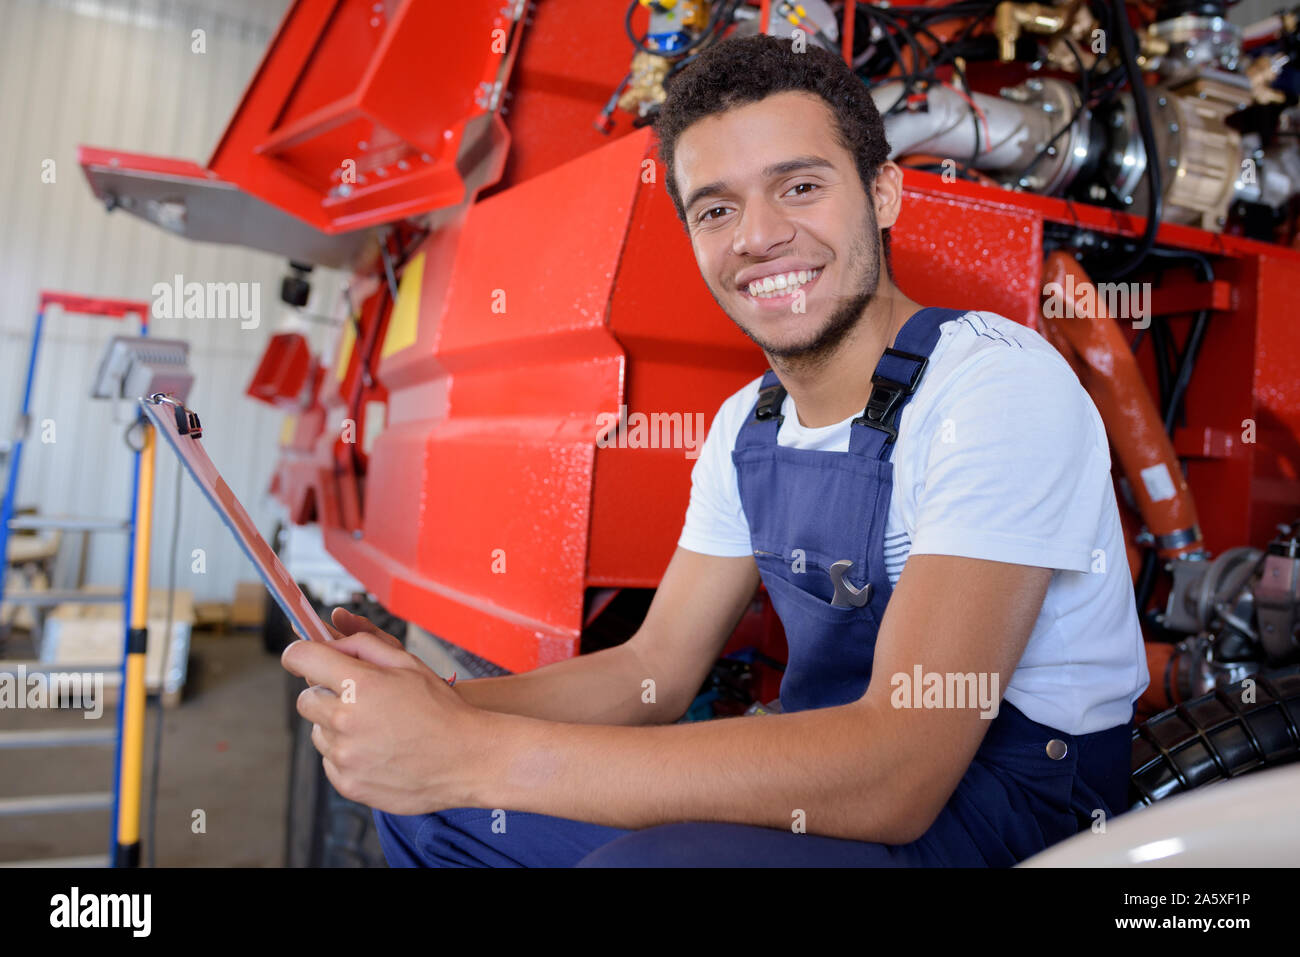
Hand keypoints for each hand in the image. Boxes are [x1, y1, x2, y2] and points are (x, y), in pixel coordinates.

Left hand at [281, 612, 485, 814]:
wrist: (466, 759)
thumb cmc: (440, 709)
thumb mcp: (407, 663)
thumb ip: (363, 643)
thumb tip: (330, 636)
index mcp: (359, 685)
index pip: (301, 658)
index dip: (300, 654)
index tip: (304, 657)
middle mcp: (345, 720)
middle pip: (305, 698)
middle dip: (324, 693)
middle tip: (356, 697)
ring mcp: (344, 756)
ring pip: (318, 731)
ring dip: (336, 725)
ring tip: (375, 727)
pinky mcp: (347, 783)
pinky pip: (329, 761)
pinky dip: (345, 754)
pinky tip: (377, 749)